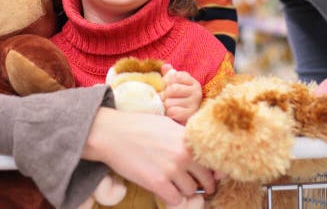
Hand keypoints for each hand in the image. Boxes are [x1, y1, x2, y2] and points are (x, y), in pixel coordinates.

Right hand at [83, 107, 215, 204]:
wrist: (112, 133)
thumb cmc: (138, 126)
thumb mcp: (167, 125)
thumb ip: (185, 138)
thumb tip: (199, 151)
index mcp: (187, 138)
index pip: (212, 161)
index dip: (214, 172)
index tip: (213, 177)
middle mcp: (183, 154)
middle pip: (206, 180)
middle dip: (203, 186)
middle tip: (200, 188)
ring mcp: (171, 169)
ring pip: (190, 191)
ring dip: (184, 190)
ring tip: (175, 184)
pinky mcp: (157, 183)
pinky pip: (175, 200)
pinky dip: (172, 197)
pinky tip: (165, 190)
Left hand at [161, 65, 202, 124]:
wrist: (187, 117)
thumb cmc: (179, 98)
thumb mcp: (176, 84)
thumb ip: (170, 75)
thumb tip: (166, 67)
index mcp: (192, 82)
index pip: (175, 76)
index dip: (166, 82)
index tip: (166, 87)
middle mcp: (196, 92)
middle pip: (172, 89)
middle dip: (164, 94)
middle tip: (164, 98)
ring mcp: (194, 104)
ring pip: (169, 102)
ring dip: (166, 105)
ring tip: (169, 106)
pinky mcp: (190, 115)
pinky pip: (172, 112)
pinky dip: (169, 113)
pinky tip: (173, 113)